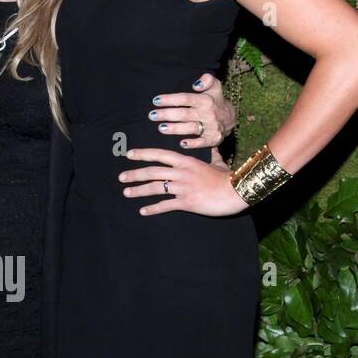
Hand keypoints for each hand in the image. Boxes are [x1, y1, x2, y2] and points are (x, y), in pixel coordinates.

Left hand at [119, 148, 247, 216]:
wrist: (236, 190)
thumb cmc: (227, 177)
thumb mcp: (218, 162)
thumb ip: (212, 154)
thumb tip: (214, 146)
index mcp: (186, 161)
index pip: (160, 155)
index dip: (143, 154)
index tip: (130, 155)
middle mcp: (181, 172)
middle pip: (152, 172)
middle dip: (134, 174)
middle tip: (121, 177)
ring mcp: (182, 187)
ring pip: (155, 188)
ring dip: (138, 190)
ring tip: (126, 192)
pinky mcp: (186, 202)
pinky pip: (165, 205)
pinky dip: (152, 208)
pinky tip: (143, 211)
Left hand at [147, 72, 236, 148]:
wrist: (230, 118)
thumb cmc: (215, 100)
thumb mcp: (215, 86)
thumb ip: (207, 80)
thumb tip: (196, 84)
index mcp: (206, 100)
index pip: (185, 99)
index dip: (170, 99)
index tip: (156, 101)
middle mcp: (208, 113)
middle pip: (185, 114)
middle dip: (167, 115)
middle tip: (152, 115)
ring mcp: (211, 127)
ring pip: (191, 128)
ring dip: (175, 129)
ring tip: (161, 128)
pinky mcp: (213, 139)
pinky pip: (203, 142)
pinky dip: (193, 144)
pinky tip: (181, 144)